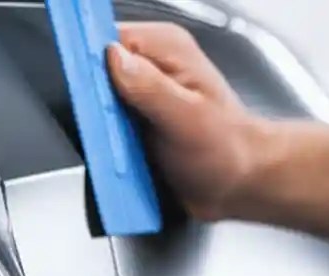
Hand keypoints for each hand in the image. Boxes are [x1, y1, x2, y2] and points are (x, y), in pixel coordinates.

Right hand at [107, 23, 274, 219]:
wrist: (238, 182)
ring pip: (95, 98)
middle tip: (111, 130)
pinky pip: (102, 121)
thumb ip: (149, 86)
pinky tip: (117, 153)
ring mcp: (141, 89)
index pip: (107, 39)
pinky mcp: (134, 115)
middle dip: (92, 101)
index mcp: (166, 47)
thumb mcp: (187, 118)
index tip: (91, 99)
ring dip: (97, 124)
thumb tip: (112, 59)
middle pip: (96, 70)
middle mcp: (151, 63)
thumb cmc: (225, 149)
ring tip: (120, 145)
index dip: (91, 67)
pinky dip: (103, 138)